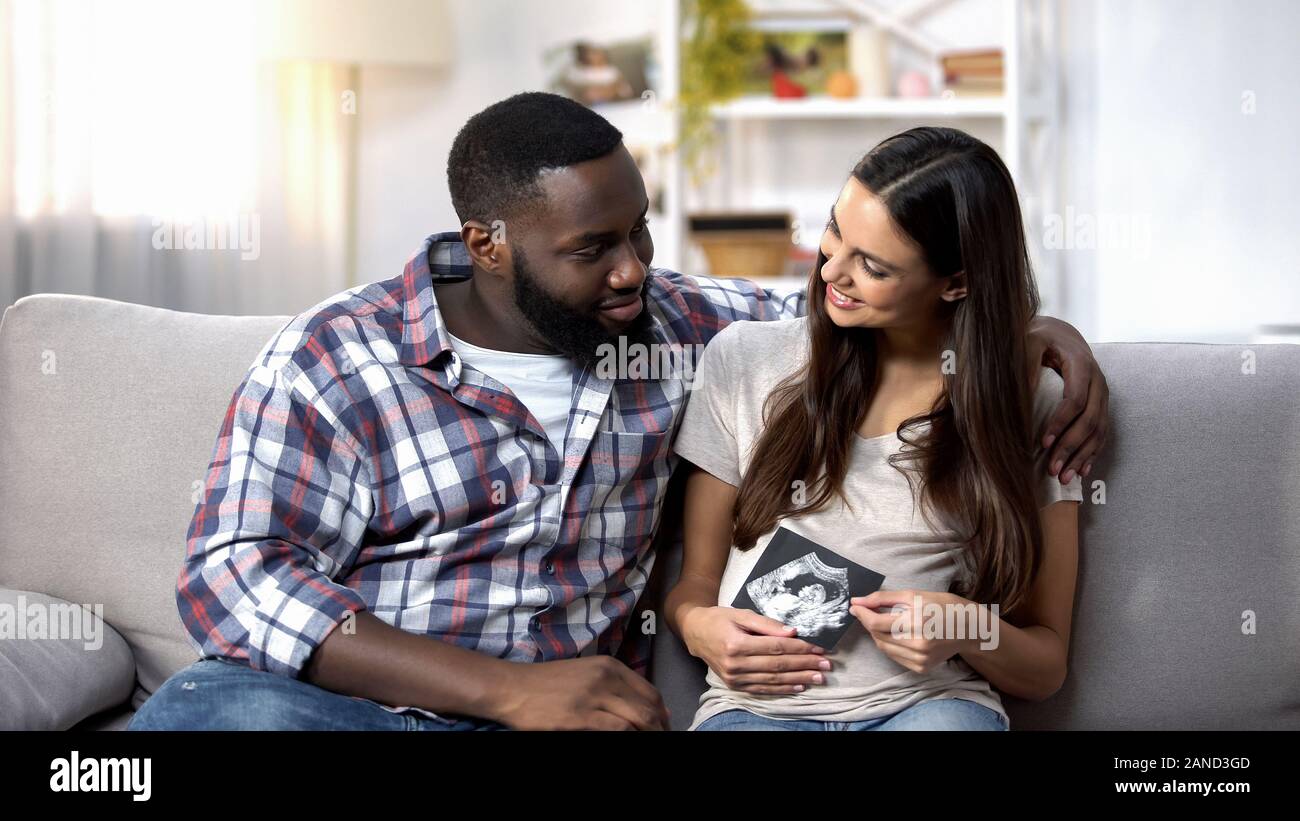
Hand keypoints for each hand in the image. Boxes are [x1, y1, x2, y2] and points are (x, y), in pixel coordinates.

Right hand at [491, 656, 669, 730]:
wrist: (513, 687)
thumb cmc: (547, 683)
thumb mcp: (586, 674)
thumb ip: (615, 686)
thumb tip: (649, 708)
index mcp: (610, 666)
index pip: (651, 693)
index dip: (663, 715)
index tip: (664, 728)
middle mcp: (607, 677)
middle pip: (649, 708)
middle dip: (661, 728)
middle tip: (662, 739)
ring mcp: (595, 696)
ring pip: (639, 720)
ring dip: (649, 734)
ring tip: (651, 743)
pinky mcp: (582, 716)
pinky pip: (619, 730)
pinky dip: (630, 738)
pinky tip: (629, 741)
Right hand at [681, 606, 830, 694]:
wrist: (695, 633)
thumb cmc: (719, 619)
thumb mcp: (741, 614)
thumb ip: (767, 624)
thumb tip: (792, 632)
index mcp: (737, 644)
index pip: (776, 648)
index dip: (800, 649)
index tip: (819, 648)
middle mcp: (735, 664)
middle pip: (777, 665)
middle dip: (804, 665)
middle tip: (826, 665)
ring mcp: (735, 678)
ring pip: (773, 680)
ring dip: (798, 679)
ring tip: (818, 678)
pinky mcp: (735, 685)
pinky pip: (763, 689)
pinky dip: (782, 689)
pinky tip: (798, 687)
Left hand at [850, 590, 968, 674]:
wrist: (970, 627)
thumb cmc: (943, 606)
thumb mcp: (914, 595)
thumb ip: (883, 598)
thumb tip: (858, 601)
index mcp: (917, 622)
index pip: (876, 623)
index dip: (861, 614)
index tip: (854, 606)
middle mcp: (918, 644)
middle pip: (878, 636)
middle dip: (868, 622)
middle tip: (867, 611)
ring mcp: (920, 659)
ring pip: (884, 647)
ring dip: (877, 634)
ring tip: (883, 621)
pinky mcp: (922, 668)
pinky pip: (895, 656)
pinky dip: (889, 644)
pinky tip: (896, 634)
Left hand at [1026, 316, 1109, 483]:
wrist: (1061, 334)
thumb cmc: (1039, 339)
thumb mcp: (1029, 342)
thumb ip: (1025, 363)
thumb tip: (1019, 395)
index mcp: (1082, 365)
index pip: (1075, 400)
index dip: (1061, 423)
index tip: (1043, 443)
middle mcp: (1098, 382)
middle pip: (1090, 420)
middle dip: (1071, 447)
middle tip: (1052, 470)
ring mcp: (1102, 396)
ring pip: (1099, 431)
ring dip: (1082, 456)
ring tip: (1064, 478)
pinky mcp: (1101, 406)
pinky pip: (1102, 433)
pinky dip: (1092, 453)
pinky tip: (1082, 471)